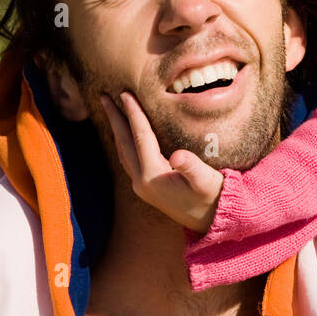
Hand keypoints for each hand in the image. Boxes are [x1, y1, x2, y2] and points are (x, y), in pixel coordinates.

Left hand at [100, 91, 223, 233]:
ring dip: (117, 129)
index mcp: (153, 175)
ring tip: (112, 110)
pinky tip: (126, 134)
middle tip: (103, 96)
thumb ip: (192, 167)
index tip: (124, 94)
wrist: (212, 221)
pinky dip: (125, 141)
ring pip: (123, 151)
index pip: (140, 137)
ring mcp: (141, 185)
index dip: (133, 114)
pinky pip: (129, 158)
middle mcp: (141, 181)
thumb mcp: (206, 180)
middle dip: (114, 118)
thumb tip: (177, 155)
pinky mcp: (147, 187)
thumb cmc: (213, 197)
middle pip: (123, 143)